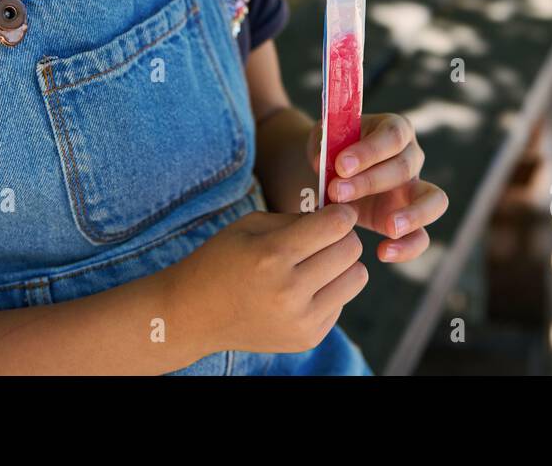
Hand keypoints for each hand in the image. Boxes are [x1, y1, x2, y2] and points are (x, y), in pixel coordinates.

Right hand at [166, 204, 367, 355]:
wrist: (194, 315)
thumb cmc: (221, 261)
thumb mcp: (250, 226)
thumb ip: (297, 218)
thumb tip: (339, 216)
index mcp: (272, 255)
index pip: (336, 226)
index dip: (341, 213)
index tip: (336, 213)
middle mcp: (289, 291)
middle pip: (351, 249)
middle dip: (343, 236)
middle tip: (325, 236)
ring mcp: (300, 320)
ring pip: (357, 278)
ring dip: (343, 265)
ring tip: (317, 262)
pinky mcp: (307, 338)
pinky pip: (342, 302)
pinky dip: (330, 291)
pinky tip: (303, 289)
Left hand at [307, 113, 448, 263]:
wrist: (332, 177)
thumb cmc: (332, 151)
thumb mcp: (323, 141)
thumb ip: (322, 146)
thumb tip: (323, 163)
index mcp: (394, 129)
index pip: (393, 134)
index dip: (369, 151)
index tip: (340, 165)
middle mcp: (412, 157)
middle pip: (405, 166)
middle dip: (369, 181)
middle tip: (337, 192)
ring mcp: (416, 190)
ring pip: (434, 201)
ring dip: (413, 214)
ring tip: (388, 227)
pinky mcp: (410, 221)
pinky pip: (422, 236)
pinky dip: (407, 247)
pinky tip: (382, 252)